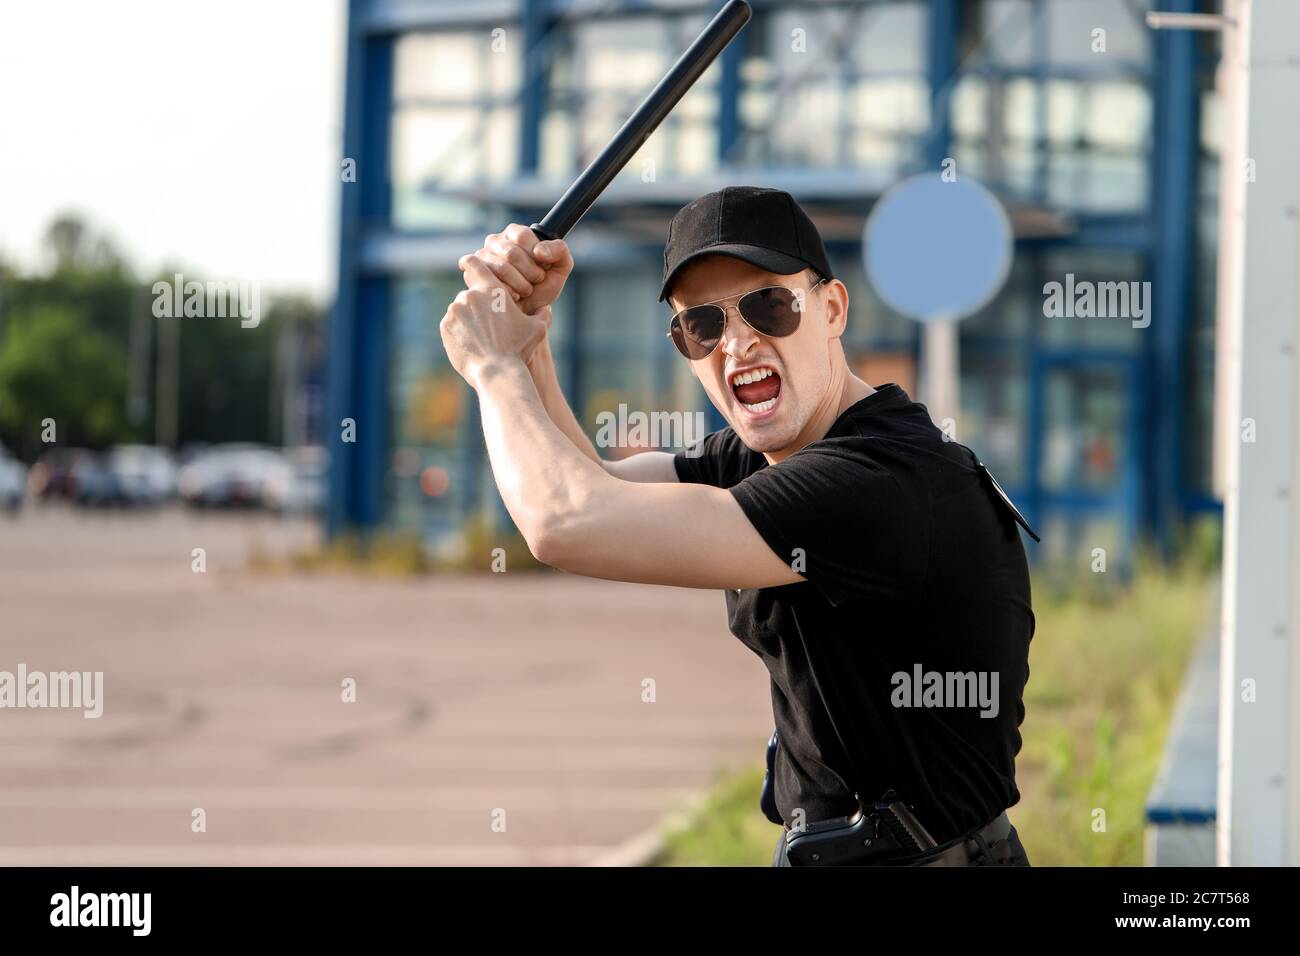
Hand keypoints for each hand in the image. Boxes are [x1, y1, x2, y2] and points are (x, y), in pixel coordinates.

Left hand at [440, 274, 551, 389]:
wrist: (496, 372)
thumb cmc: (519, 349)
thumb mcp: (538, 329)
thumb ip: (542, 314)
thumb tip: (546, 307)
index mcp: (490, 289)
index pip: (474, 263)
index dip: (472, 263)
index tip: (470, 266)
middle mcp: (469, 295)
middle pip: (470, 293)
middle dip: (477, 305)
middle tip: (488, 323)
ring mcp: (454, 311)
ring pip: (460, 309)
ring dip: (468, 318)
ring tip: (481, 337)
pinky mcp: (445, 327)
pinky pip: (451, 324)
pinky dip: (459, 331)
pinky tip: (472, 344)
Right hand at [458, 224, 572, 315]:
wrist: (527, 313)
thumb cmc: (541, 288)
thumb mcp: (559, 268)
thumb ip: (560, 251)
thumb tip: (540, 251)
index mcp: (515, 233)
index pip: (522, 235)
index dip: (536, 255)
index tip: (543, 266)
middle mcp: (495, 241)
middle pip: (511, 253)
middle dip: (530, 273)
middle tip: (535, 281)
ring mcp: (482, 258)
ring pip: (502, 268)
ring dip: (521, 285)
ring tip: (526, 290)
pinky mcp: (473, 275)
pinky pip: (492, 283)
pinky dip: (509, 293)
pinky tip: (513, 296)